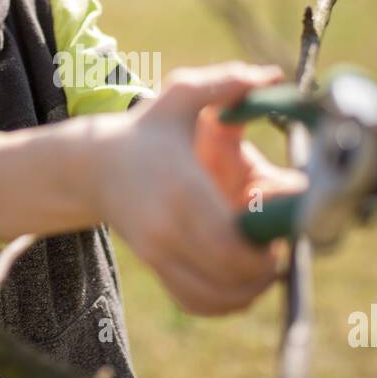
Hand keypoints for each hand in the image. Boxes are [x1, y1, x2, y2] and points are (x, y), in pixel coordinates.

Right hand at [94, 61, 290, 315]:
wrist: (93, 166)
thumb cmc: (147, 130)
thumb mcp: (181, 97)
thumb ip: (226, 83)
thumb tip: (271, 74)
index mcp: (183, 190)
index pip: (234, 242)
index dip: (267, 247)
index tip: (282, 229)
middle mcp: (169, 230)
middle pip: (232, 274)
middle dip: (266, 267)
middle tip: (279, 245)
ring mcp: (160, 253)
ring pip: (217, 297)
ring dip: (250, 288)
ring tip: (262, 263)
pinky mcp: (157, 268)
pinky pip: (197, 303)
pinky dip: (226, 302)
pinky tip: (240, 280)